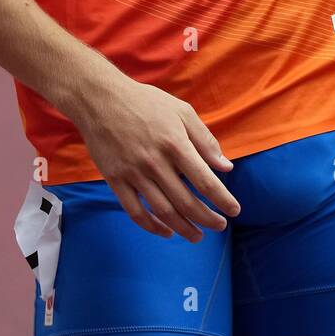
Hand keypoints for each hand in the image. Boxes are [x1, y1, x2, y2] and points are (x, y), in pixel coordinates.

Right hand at [71, 75, 241, 241]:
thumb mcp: (181, 111)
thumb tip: (226, 167)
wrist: (100, 99)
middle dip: (207, 219)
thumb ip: (205, 140)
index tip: (234, 211)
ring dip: (184, 228)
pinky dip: (152, 227)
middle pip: (186, 202)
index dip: (223, 200)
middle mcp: (155, 162)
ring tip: (198, 236)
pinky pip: (135, 212)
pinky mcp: (115, 180)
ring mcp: (133, 173)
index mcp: (175, 143)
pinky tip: (166, 231)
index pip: (205, 181)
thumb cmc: (146, 102)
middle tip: (220, 227)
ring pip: (163, 211)